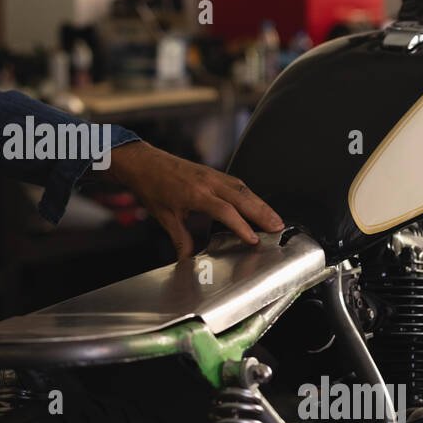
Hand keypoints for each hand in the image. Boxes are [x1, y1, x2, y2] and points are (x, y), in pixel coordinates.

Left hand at [107, 140, 283, 258]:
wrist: (143, 163)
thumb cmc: (152, 186)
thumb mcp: (165, 217)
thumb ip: (181, 239)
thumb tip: (188, 259)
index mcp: (196, 193)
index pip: (226, 211)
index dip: (242, 226)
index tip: (253, 239)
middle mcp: (208, 181)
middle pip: (242, 197)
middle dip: (263, 213)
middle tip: (278, 227)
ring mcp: (212, 175)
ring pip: (243, 188)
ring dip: (260, 203)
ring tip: (274, 218)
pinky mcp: (212, 172)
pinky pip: (236, 183)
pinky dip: (249, 194)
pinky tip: (256, 204)